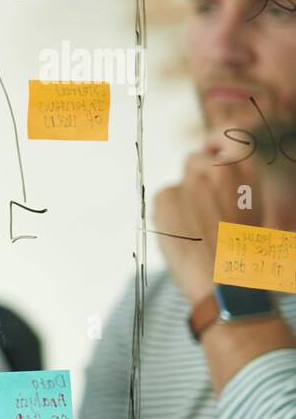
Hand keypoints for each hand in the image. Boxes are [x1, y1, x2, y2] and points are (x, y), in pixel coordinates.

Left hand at [153, 143, 258, 304]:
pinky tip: (181, 235)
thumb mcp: (254, 216)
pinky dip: (168, 213)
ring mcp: (191, 182)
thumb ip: (235, 189)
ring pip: (179, 181)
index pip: (234, 137)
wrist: (223, 281)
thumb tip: (214, 171)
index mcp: (249, 175)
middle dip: (194, 177)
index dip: (219, 138)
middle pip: (195, 159)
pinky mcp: (166, 196)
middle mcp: (221, 171)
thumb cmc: (242, 256)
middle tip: (198, 205)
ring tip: (193, 229)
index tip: (211, 145)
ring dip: (183, 198)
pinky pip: (164, 198)